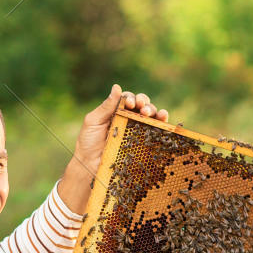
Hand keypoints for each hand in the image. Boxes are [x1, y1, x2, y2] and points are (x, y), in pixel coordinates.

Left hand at [58, 85, 170, 212]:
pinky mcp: (142, 143)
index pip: (129, 99)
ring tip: (151, 114)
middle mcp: (129, 119)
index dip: (132, 98)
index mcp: (117, 111)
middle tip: (142, 107)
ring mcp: (137, 131)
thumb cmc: (88, 143)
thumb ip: (105, 106)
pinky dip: (162, 124)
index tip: (129, 103)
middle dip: (145, 103)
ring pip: (151, 117)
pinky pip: (155, 132)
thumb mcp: (93, 121)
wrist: (89, 165)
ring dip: (154, 112)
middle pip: (142, 106)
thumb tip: (117, 87)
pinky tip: (164, 120)